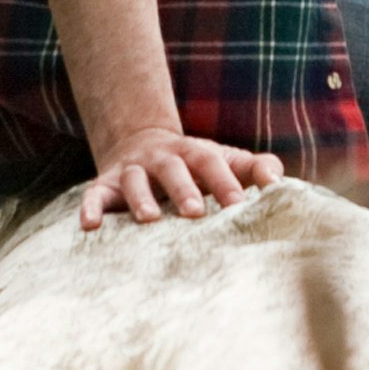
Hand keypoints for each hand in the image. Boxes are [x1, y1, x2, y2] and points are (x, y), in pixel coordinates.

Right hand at [78, 124, 286, 226]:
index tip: (239, 206)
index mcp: (195, 152)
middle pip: (172, 168)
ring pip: (133, 179)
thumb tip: (279, 183)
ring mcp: (132, 170)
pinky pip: (94, 194)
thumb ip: (257, 168)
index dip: (225, 183)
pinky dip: (90, 207)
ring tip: (148, 219)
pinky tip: (89, 226)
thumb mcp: (227, 161)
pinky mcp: (105, 185)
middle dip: (183, 189)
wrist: (142, 143)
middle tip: (195, 213)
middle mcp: (162, 158)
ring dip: (140, 197)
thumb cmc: (196, 164)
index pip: (211, 163)